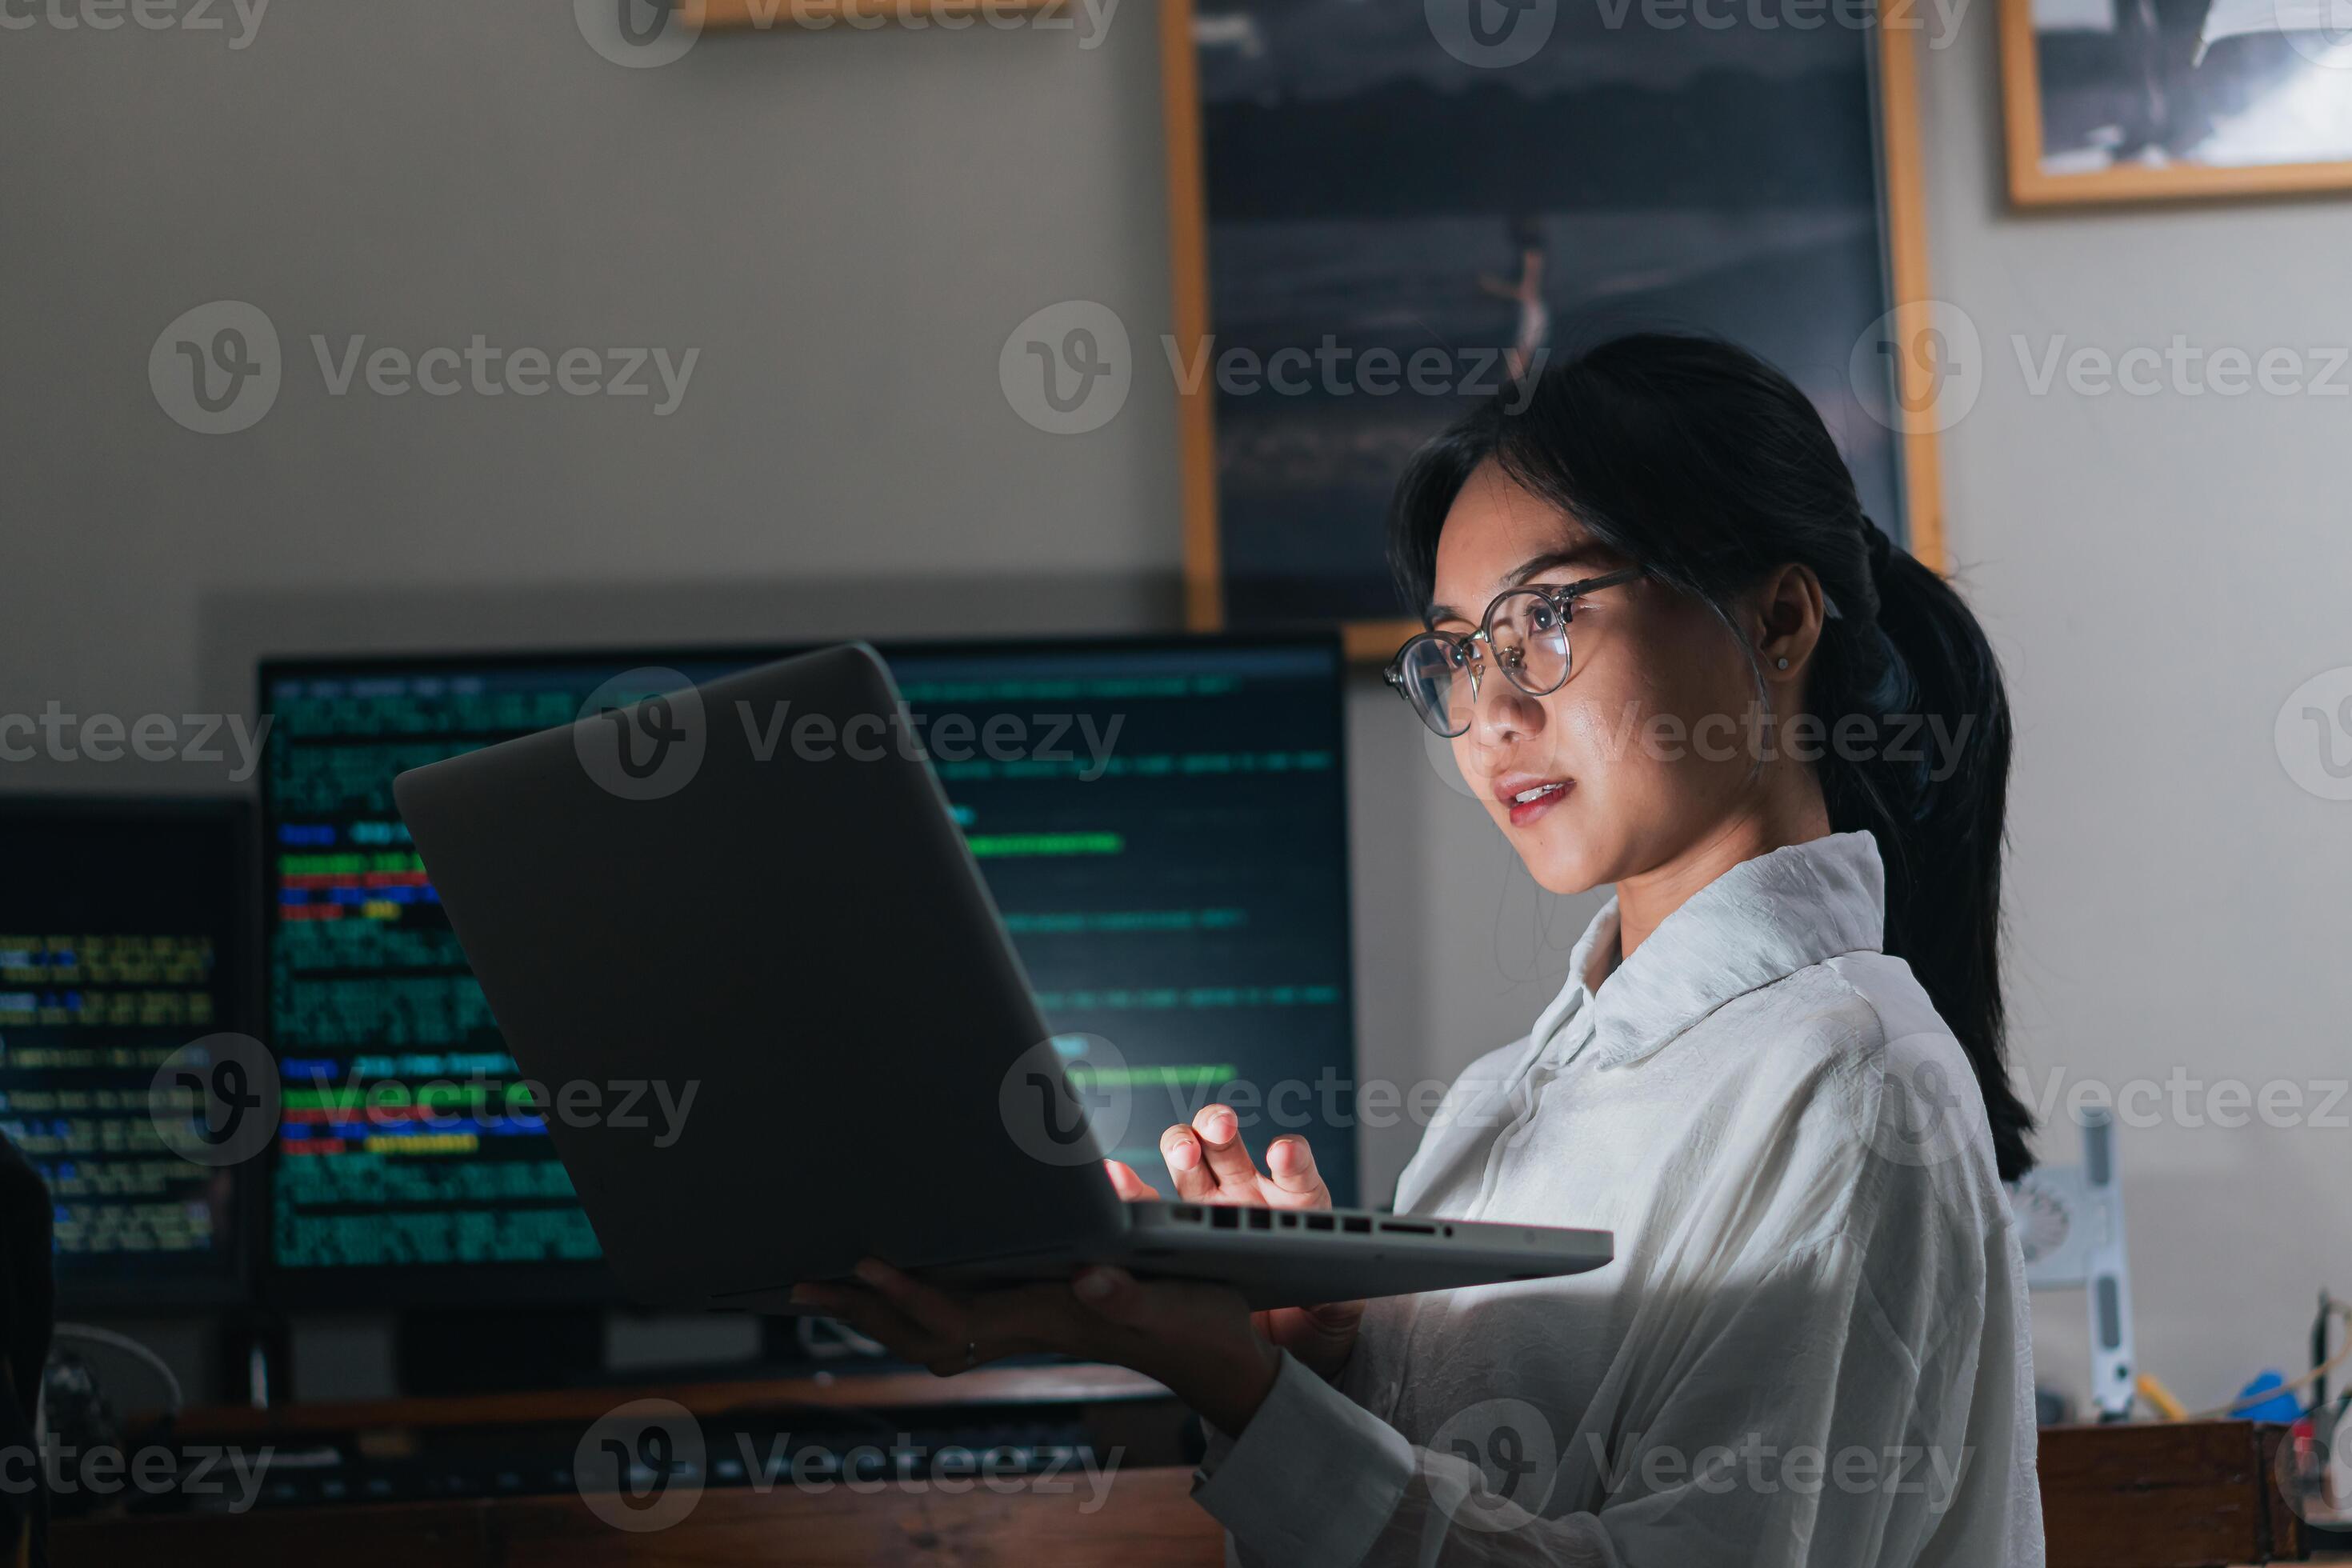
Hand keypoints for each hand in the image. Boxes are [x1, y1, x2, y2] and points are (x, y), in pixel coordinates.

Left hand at [792, 1261, 1280, 1435]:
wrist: (1219, 1358)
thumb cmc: (1198, 1324)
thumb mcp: (1175, 1301)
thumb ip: (1132, 1293)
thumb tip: (1090, 1276)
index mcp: (1052, 1317)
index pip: (963, 1315)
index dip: (910, 1293)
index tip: (865, 1264)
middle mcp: (1029, 1327)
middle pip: (925, 1333)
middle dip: (864, 1310)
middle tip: (803, 1280)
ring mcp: (1030, 1327)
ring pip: (933, 1333)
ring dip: (877, 1313)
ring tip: (827, 1286)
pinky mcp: (1038, 1317)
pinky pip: (956, 1320)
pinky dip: (913, 1306)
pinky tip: (897, 1284)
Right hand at [1103, 1104, 1364, 1383]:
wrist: (1281, 1347)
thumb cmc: (1313, 1316)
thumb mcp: (1336, 1311)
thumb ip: (1340, 1300)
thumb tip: (1340, 1291)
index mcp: (1296, 1207)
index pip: (1296, 1174)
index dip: (1291, 1160)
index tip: (1283, 1153)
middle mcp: (1250, 1198)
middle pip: (1231, 1150)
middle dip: (1222, 1131)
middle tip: (1221, 1126)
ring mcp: (1211, 1209)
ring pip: (1191, 1164)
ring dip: (1183, 1147)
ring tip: (1182, 1149)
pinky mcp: (1177, 1231)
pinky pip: (1152, 1205)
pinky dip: (1133, 1189)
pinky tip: (1118, 1178)